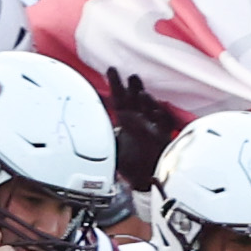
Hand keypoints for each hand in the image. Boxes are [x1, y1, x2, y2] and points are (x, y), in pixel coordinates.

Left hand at [104, 67, 181, 190]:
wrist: (147, 180)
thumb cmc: (132, 166)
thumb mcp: (111, 150)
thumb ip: (102, 139)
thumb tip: (86, 131)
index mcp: (127, 121)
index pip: (118, 101)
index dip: (112, 88)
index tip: (107, 72)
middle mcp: (140, 120)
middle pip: (132, 99)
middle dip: (125, 85)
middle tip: (115, 69)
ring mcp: (153, 126)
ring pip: (146, 105)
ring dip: (139, 93)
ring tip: (133, 78)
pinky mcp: (164, 135)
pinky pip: (161, 120)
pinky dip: (156, 110)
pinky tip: (150, 101)